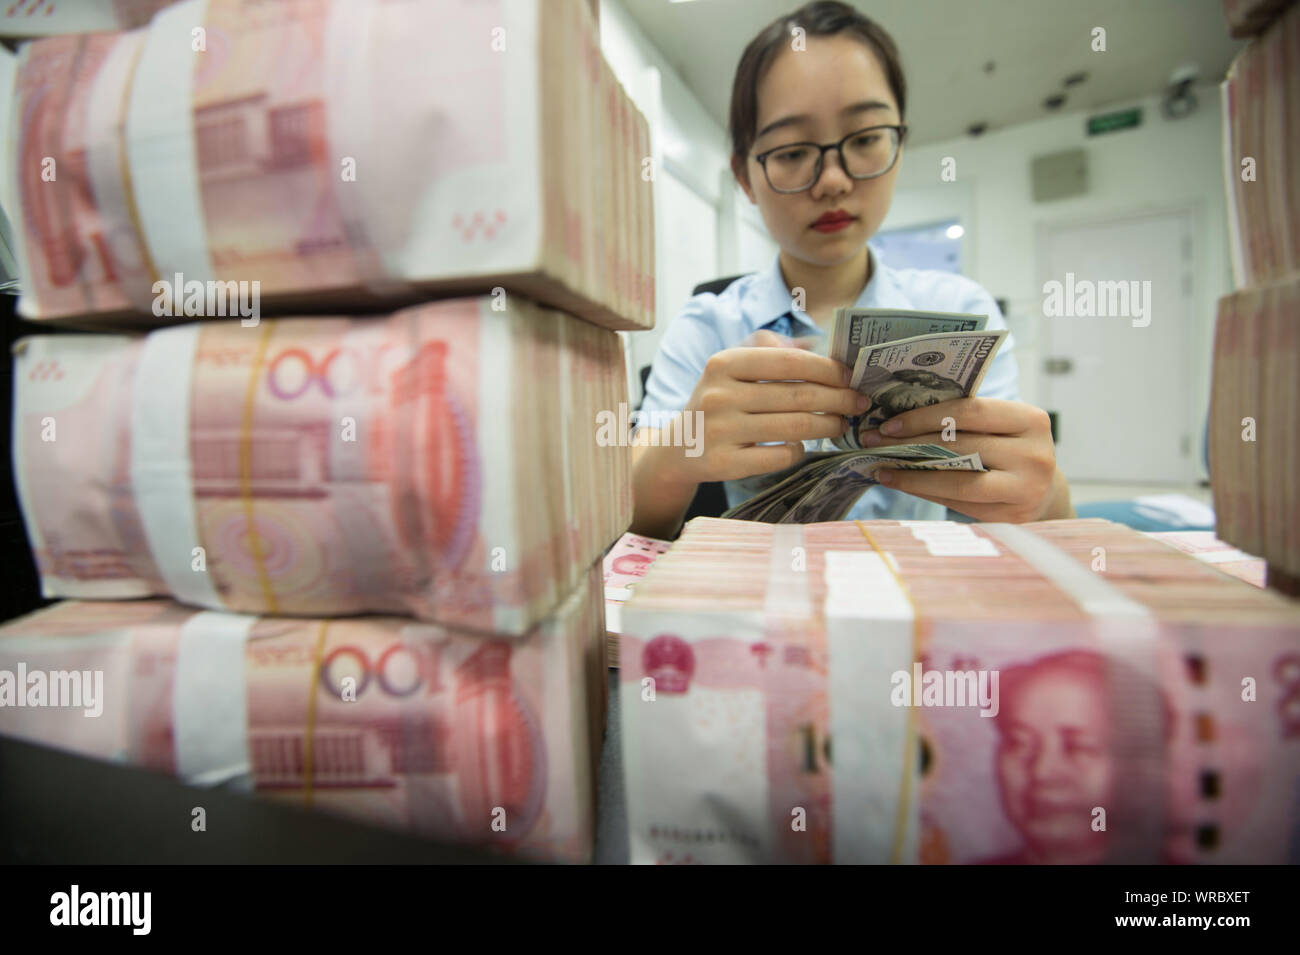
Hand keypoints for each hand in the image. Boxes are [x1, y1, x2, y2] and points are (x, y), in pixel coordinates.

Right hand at [660, 330, 868, 484]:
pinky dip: (799, 451)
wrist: (677, 448)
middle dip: (838, 399)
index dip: (827, 369)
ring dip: (828, 425)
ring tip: (841, 424)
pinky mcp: (724, 463)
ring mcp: (720, 431)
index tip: (851, 376)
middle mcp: (719, 395)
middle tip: (858, 403)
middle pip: (798, 396)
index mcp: (724, 363)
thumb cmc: (717, 402)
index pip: (789, 362)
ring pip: (794, 428)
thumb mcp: (731, 368)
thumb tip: (816, 345)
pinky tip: (802, 446)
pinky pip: (779, 457)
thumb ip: (769, 350)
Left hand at [858, 397, 1068, 522]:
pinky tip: (902, 484)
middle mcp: (1035, 455)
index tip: (889, 423)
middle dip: (910, 444)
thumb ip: (966, 419)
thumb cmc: (1011, 451)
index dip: (925, 417)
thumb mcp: (1002, 427)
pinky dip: (927, 492)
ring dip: (912, 474)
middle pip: (960, 446)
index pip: (969, 412)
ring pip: (957, 480)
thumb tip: (900, 419)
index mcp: (1031, 420)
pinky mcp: (1012, 517)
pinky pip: (959, 502)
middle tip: (874, 443)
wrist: (1044, 493)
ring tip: (881, 468)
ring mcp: (1026, 489)